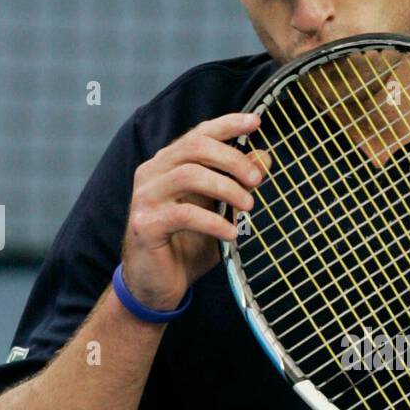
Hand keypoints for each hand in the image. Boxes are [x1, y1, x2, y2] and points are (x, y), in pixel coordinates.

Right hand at [121, 110, 270, 313]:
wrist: (155, 286)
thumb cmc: (186, 245)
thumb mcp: (218, 211)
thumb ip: (236, 184)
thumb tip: (264, 159)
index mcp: (169, 164)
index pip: (198, 134)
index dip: (227, 124)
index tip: (255, 123)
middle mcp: (153, 173)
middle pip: (195, 148)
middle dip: (233, 160)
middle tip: (257, 180)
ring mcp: (145, 198)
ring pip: (189, 175)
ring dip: (226, 189)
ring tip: (248, 207)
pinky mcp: (145, 225)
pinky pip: (184, 213)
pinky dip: (214, 222)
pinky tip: (231, 233)